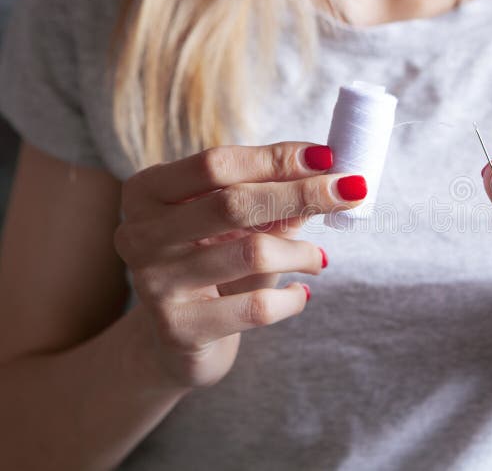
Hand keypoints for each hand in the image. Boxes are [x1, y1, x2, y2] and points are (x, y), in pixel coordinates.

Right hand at [114, 142, 366, 386]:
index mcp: (147, 191)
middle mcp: (139, 234)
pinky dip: (292, 299)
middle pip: (233, 203)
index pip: (216, 163)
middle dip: (302, 194)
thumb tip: (331, 172)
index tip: (327, 157)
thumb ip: (273, 196)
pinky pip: (257, 308)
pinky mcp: (179, 329)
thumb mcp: (236, 222)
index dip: (276, 158)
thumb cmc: (213, 261)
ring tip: (319, 257)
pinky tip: (301, 294)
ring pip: (251, 254)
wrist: (181, 336)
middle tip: (351, 191)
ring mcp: (154, 283)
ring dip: (302, 252)